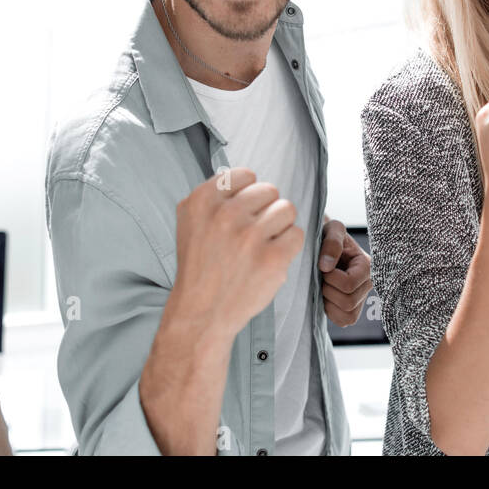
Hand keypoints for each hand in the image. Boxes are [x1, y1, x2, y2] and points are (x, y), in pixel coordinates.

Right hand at [170, 167, 304, 337]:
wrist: (201, 313)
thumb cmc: (201, 266)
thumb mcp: (190, 221)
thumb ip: (214, 195)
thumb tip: (246, 177)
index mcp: (202, 201)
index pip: (246, 175)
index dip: (247, 196)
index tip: (240, 216)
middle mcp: (225, 214)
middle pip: (270, 190)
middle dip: (266, 211)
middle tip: (252, 235)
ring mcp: (249, 237)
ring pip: (287, 209)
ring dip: (280, 227)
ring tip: (263, 245)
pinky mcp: (272, 258)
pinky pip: (297, 234)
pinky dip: (289, 247)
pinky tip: (271, 259)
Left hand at [317, 216, 371, 325]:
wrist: (325, 243)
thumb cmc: (330, 235)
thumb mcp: (332, 229)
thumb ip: (332, 242)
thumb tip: (326, 267)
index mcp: (368, 266)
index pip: (349, 284)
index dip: (330, 278)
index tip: (324, 265)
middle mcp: (369, 284)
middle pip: (348, 302)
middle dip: (328, 290)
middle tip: (322, 276)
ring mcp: (362, 299)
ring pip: (348, 315)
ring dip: (329, 301)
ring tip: (325, 285)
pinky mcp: (353, 310)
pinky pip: (344, 321)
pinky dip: (331, 311)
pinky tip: (326, 295)